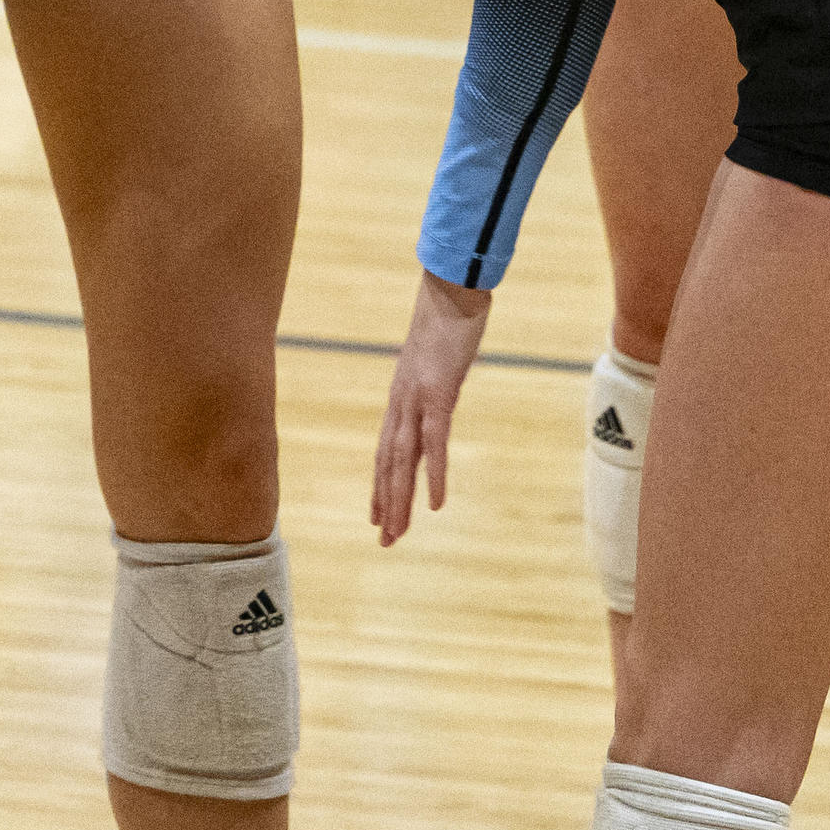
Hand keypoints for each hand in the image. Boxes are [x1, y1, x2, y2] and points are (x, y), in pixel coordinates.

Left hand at [371, 271, 493, 543]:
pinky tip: (435, 503)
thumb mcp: (436, 359)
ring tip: (398, 534)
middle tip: (385, 541)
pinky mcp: (439, 392)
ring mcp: (418, 398)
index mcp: (402, 396)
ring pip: (404, 460)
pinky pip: (434, 442)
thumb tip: (439, 393)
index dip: (381, 484)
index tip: (377, 516)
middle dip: (386, 503)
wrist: (451, 288)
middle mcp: (402, 402)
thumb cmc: (446, 318)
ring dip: (400, 500)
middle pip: (389, 462)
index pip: (387, 450)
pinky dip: (434, 475)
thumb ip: (434, 381)